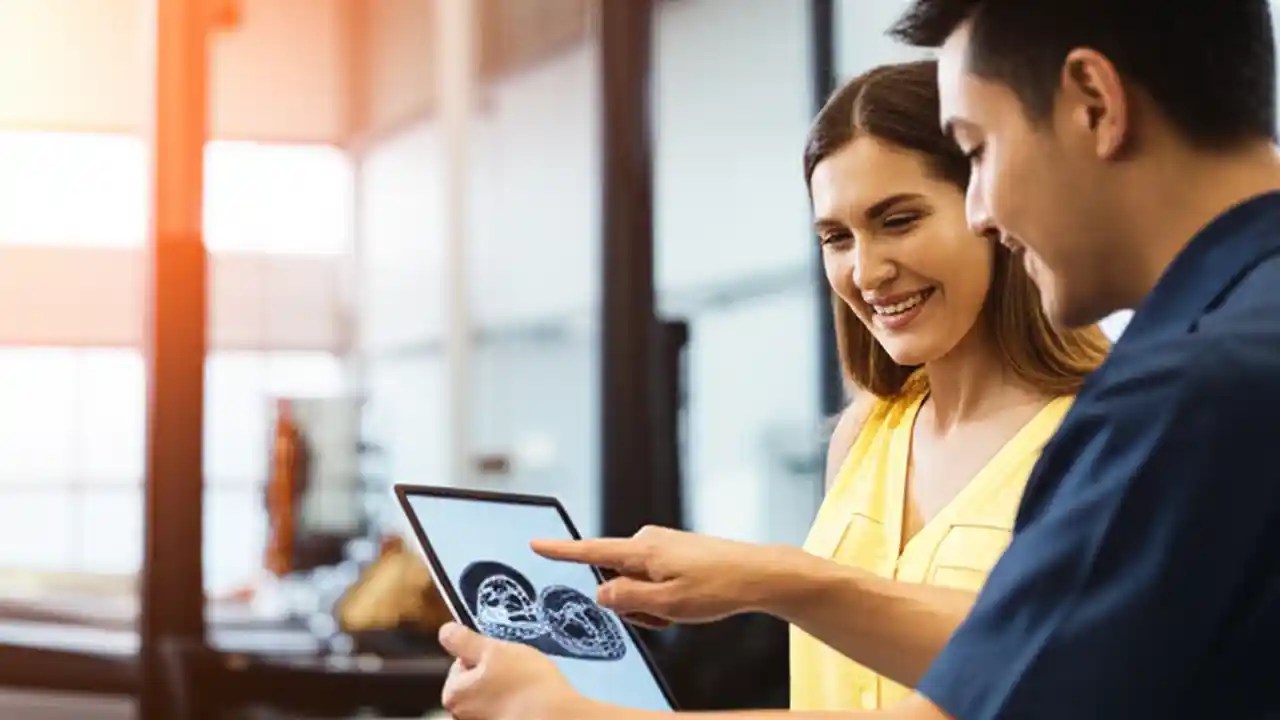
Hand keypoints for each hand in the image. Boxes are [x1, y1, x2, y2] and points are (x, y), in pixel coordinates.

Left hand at [438, 622, 586, 719]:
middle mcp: (461, 716)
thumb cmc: (526, 684)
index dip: (485, 655)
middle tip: (518, 671)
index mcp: (453, 694)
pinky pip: (506, 710)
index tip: (504, 657)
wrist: (557, 718)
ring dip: (507, 690)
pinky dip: (516, 705)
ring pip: (492, 697)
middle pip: (476, 682)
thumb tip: (445, 632)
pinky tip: (530, 701)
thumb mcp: (495, 651)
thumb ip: (465, 641)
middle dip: (495, 674)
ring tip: (527, 687)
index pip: (462, 662)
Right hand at [532, 526, 797, 625]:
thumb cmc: (716, 587)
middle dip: (632, 603)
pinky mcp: (674, 552)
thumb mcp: (666, 604)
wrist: (758, 573)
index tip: (535, 543)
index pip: (591, 551)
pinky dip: (663, 597)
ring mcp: (662, 545)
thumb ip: (626, 599)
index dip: (561, 551)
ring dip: (650, 603)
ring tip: (682, 608)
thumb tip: (600, 591)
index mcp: (642, 549)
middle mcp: (647, 541)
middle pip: (617, 579)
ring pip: (636, 584)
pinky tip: (689, 602)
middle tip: (665, 616)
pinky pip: (653, 580)